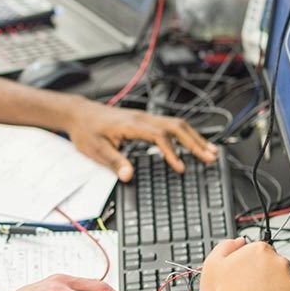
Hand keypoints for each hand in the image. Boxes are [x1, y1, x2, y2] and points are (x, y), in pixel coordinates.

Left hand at [65, 97, 217, 180]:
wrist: (79, 114)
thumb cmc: (86, 130)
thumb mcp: (96, 149)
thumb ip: (114, 162)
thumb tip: (128, 176)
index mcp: (131, 125)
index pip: (159, 137)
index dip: (172, 152)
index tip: (181, 168)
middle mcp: (142, 118)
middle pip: (176, 127)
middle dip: (195, 142)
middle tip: (210, 158)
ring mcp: (144, 117)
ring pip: (176, 124)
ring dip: (194, 137)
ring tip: (210, 152)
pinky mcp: (144, 120)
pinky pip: (170, 124)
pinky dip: (185, 134)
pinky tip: (193, 143)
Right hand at [199, 238, 289, 290]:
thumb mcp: (213, 261)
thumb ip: (227, 245)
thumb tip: (240, 241)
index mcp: (261, 250)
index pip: (263, 251)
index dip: (253, 262)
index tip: (247, 273)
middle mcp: (280, 263)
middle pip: (277, 266)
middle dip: (267, 275)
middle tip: (251, 288)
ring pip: (286, 284)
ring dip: (276, 290)